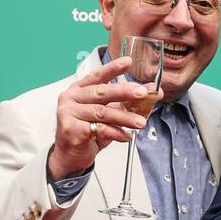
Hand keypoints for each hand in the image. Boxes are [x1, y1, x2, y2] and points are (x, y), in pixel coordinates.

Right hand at [48, 56, 162, 179]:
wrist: (69, 157)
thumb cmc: (86, 133)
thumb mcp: (107, 116)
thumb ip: (125, 103)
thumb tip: (151, 93)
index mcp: (78, 90)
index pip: (97, 76)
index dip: (113, 68)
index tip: (128, 62)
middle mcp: (71, 98)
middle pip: (101, 92)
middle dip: (124, 91)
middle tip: (142, 93)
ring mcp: (69, 113)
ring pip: (102, 112)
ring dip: (125, 117)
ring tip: (140, 122)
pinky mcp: (72, 129)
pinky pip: (99, 129)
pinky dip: (116, 133)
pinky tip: (126, 136)